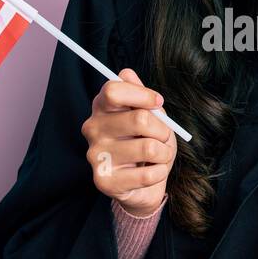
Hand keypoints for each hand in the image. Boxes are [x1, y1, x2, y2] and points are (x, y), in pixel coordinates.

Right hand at [81, 68, 176, 215]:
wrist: (144, 184)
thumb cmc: (146, 144)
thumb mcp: (150, 116)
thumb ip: (140, 95)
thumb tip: (127, 74)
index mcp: (101, 108)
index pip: (114, 90)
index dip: (143, 95)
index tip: (158, 103)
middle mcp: (93, 129)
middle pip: (140, 119)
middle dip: (163, 130)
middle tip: (163, 137)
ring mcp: (96, 156)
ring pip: (149, 148)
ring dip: (164, 153)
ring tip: (159, 157)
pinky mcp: (104, 181)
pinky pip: (148, 174)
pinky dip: (160, 173)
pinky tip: (152, 173)